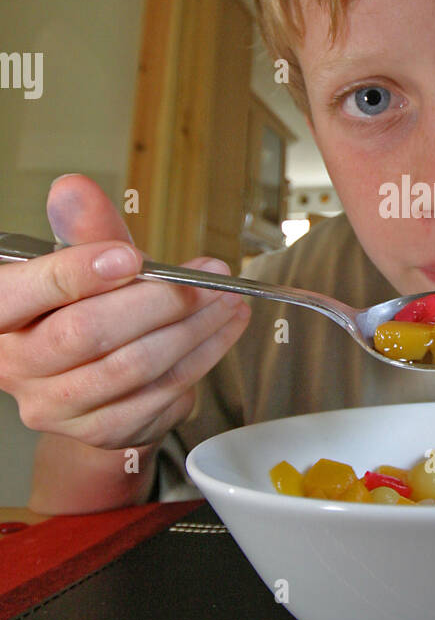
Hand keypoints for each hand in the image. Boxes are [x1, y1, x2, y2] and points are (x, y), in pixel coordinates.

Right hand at [0, 174, 250, 451]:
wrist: (93, 380)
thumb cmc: (86, 310)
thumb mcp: (85, 262)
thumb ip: (85, 229)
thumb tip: (72, 188)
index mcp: (0, 314)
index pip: (22, 292)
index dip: (76, 273)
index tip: (129, 257)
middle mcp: (15, 366)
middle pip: (86, 332)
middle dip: (158, 300)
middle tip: (208, 276)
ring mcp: (55, 406)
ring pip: (132, 366)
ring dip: (193, 329)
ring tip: (226, 299)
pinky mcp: (99, 431)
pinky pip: (158, 394)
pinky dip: (200, 359)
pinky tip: (221, 332)